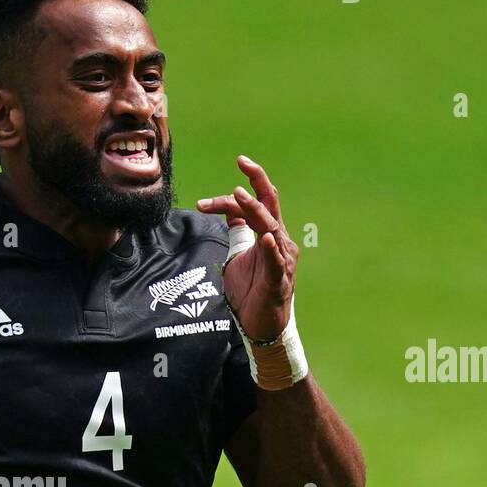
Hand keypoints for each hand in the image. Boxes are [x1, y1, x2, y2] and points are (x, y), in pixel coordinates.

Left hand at [197, 155, 298, 341]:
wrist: (261, 325)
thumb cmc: (252, 290)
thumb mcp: (239, 255)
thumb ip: (238, 232)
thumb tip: (230, 210)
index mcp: (269, 233)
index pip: (254, 204)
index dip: (231, 197)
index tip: (205, 200)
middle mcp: (279, 240)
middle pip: (270, 203)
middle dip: (258, 180)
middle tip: (242, 162)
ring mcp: (281, 259)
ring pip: (271, 227)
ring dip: (255, 210)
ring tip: (239, 195)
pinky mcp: (279, 280)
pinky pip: (277, 261)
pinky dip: (271, 249)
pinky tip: (265, 237)